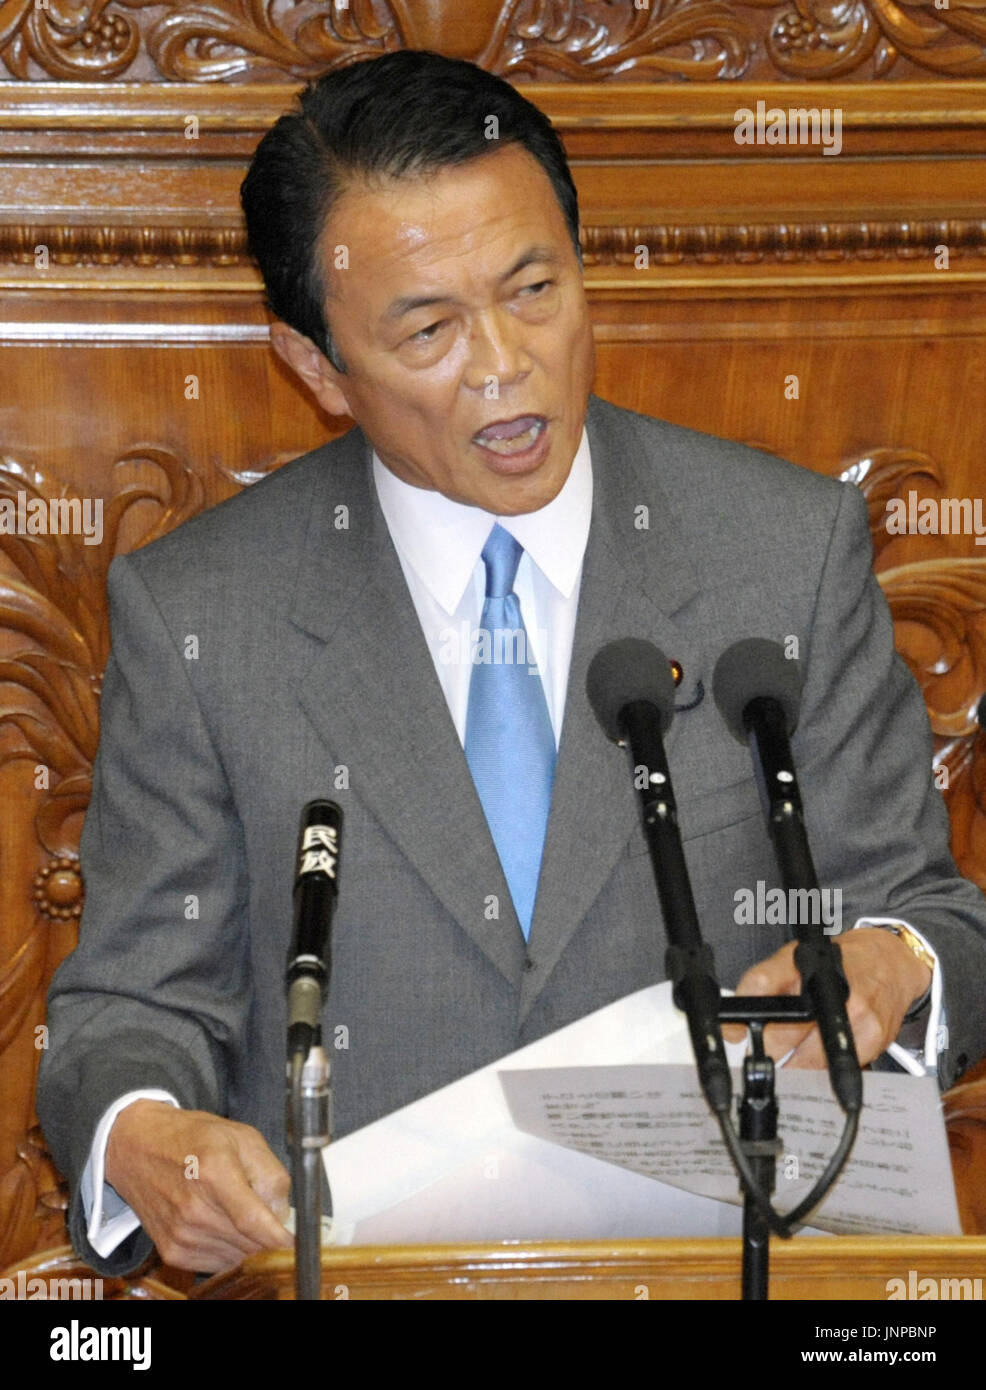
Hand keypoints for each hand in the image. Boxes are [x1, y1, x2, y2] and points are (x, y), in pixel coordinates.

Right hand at [105, 1100, 292, 1272]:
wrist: (138, 1147)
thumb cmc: (193, 1137)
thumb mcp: (243, 1137)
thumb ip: (271, 1175)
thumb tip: (282, 1215)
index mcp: (215, 1174)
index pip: (255, 1222)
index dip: (281, 1240)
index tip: (298, 1245)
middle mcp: (195, 1210)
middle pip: (249, 1245)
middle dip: (270, 1239)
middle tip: (275, 1223)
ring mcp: (181, 1234)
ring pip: (236, 1258)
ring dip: (249, 1246)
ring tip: (243, 1216)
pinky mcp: (172, 1251)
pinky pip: (216, 1264)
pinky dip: (230, 1252)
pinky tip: (224, 1226)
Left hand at [722, 928, 932, 1066]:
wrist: (889, 963)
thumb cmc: (839, 963)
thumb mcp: (793, 961)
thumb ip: (758, 990)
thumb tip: (732, 1032)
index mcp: (802, 962)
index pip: (759, 986)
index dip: (741, 1017)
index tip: (736, 1035)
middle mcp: (829, 987)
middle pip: (780, 1034)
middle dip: (769, 1048)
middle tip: (772, 1046)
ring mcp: (854, 1014)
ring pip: (805, 1061)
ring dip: (795, 1064)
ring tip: (799, 1048)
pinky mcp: (873, 1038)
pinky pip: (833, 1071)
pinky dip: (823, 1069)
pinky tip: (824, 1053)